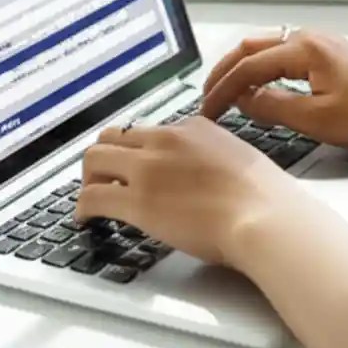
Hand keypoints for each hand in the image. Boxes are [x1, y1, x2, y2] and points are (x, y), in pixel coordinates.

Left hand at [75, 117, 310, 265]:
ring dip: (89, 179)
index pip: (150, 132)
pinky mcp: (136, 201)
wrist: (265, 217)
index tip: (135, 168)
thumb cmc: (265, 198)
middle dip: (105, 158)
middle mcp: (166, 141)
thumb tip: (206, 175)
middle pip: (114, 136)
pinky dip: (82, 208)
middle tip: (103, 179)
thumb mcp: (241, 159)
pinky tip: (86, 219)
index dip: (138, 152)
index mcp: (193, 128)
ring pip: (94, 159)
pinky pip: (92, 197)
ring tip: (91, 198)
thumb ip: (215, 158)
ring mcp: (148, 169)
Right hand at [201, 29, 347, 147]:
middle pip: (251, 47)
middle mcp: (308, 38)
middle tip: (207, 96)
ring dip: (243, 67)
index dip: (222, 91)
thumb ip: (273, 107)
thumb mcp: (317, 119)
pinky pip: (284, 54)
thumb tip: (244, 101)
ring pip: (267, 47)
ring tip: (227, 91)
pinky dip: (263, 68)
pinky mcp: (330, 54)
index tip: (207, 111)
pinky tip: (262, 86)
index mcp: (302, 49)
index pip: (247, 67)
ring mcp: (320, 43)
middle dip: (224, 71)